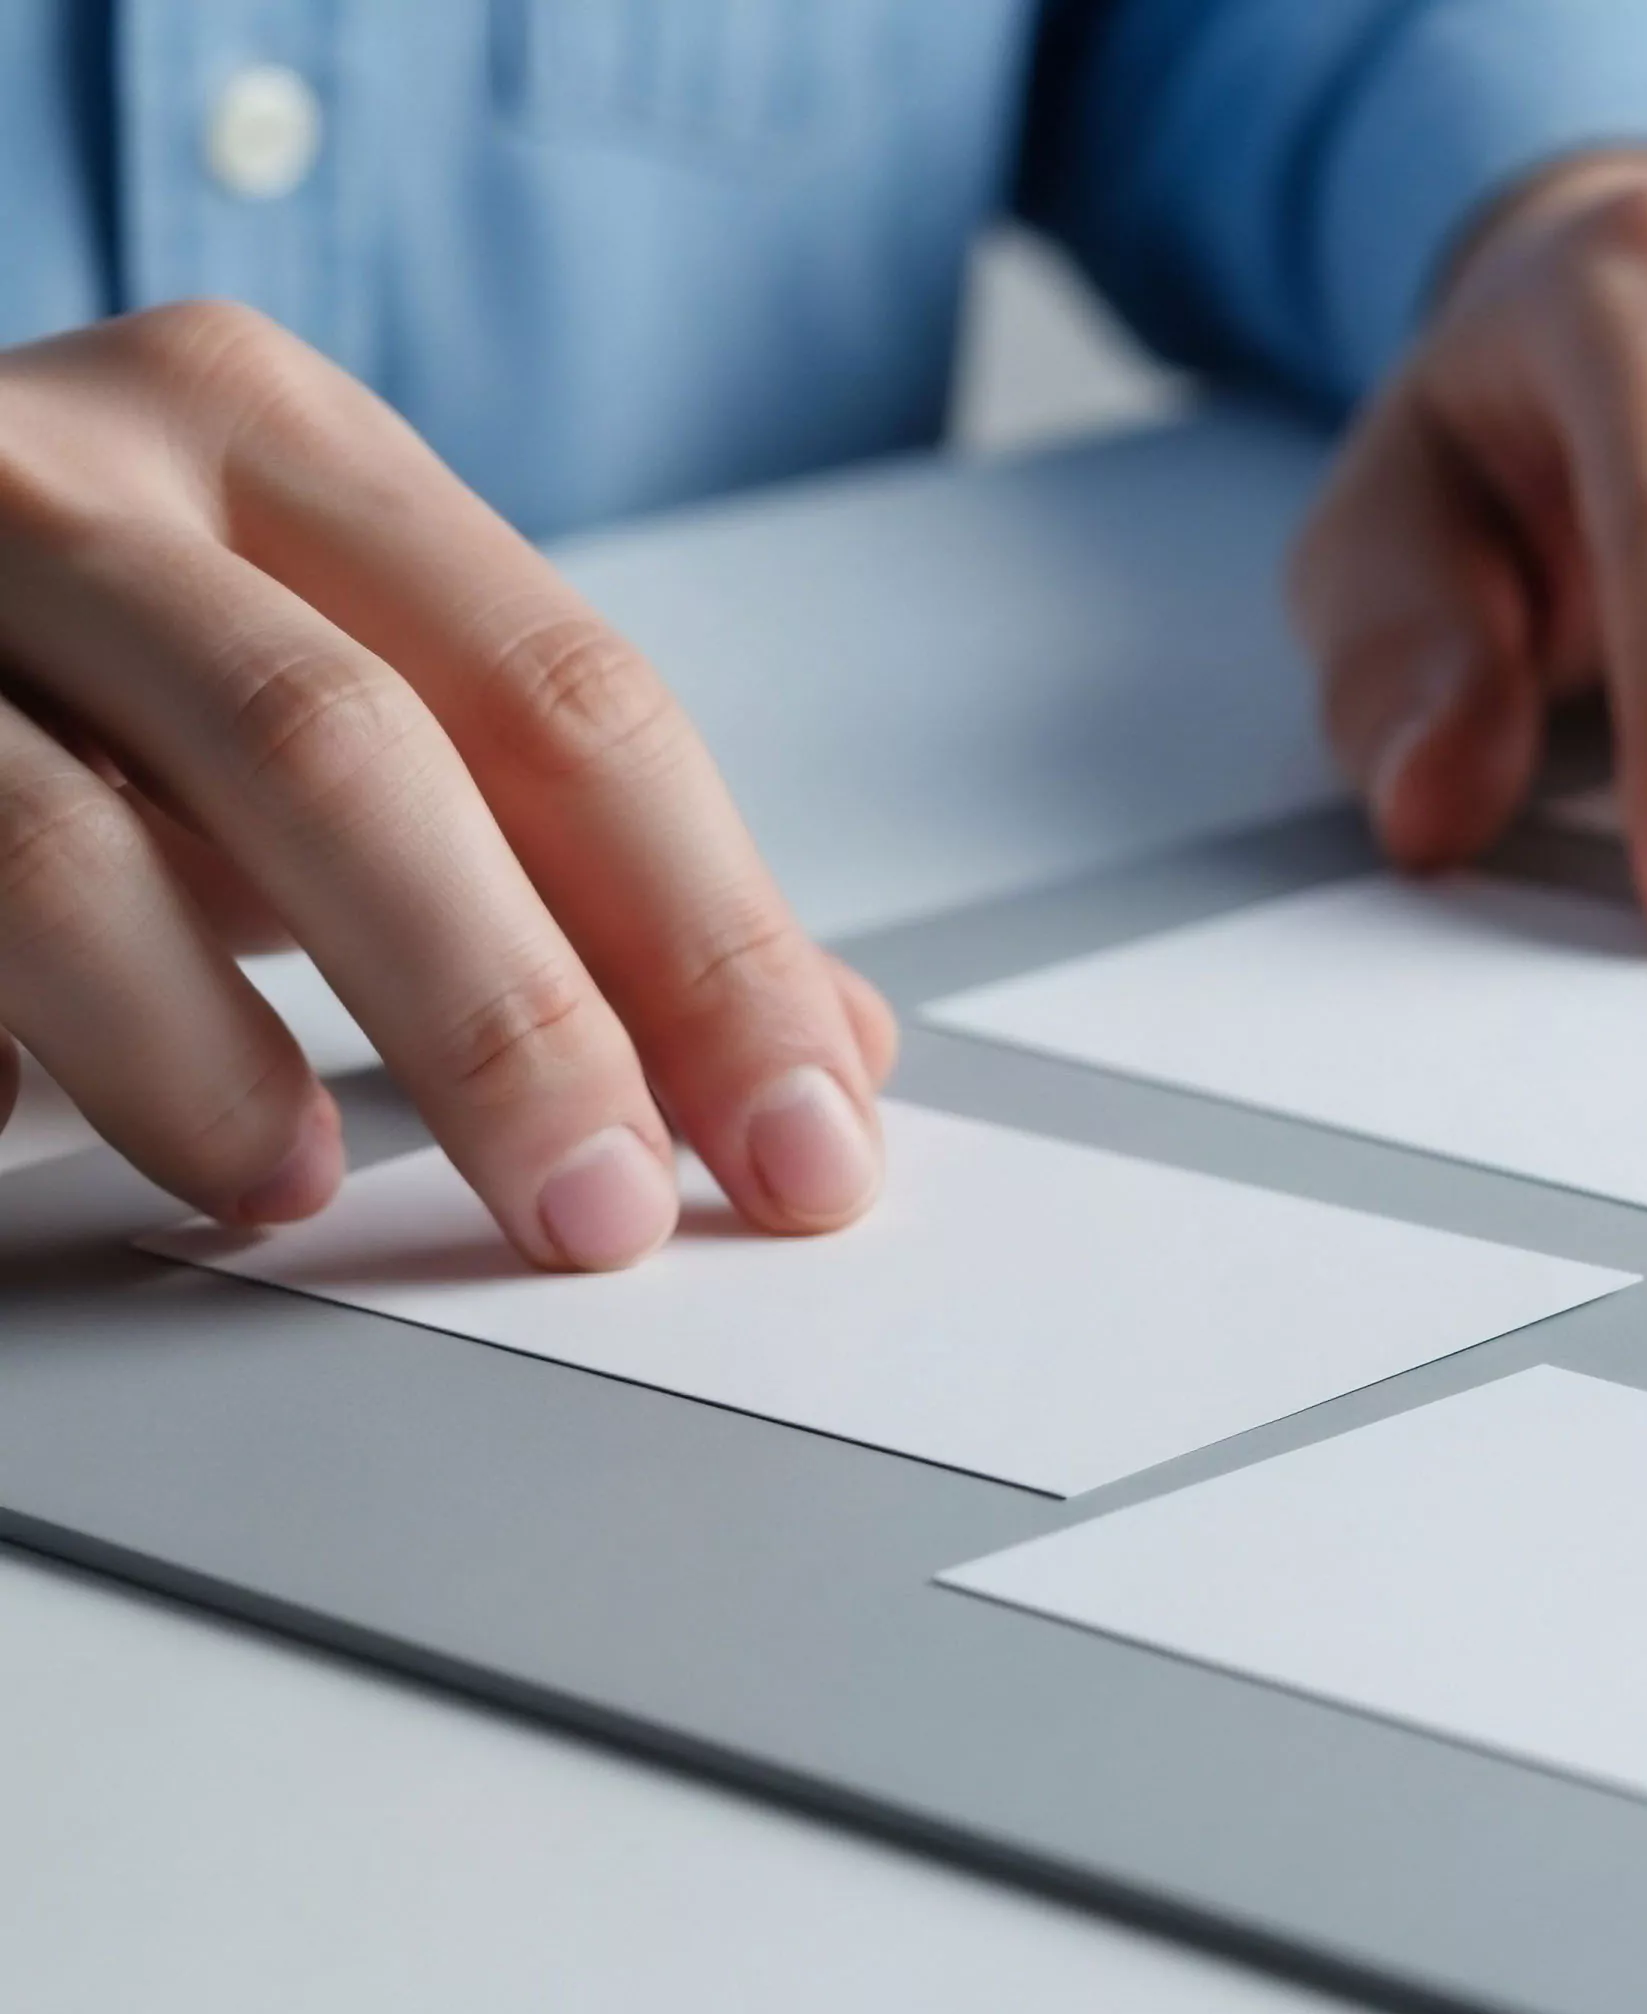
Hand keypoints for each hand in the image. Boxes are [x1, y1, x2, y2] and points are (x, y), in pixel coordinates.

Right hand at [0, 302, 893, 1265]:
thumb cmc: (56, 650)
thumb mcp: (319, 695)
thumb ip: (559, 849)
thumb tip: (834, 1049)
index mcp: (268, 438)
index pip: (568, 704)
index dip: (710, 943)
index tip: (804, 1145)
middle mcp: (69, 473)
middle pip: (350, 753)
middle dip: (508, 1016)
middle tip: (596, 1211)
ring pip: (68, 853)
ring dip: (207, 1061)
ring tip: (293, 1186)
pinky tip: (24, 1131)